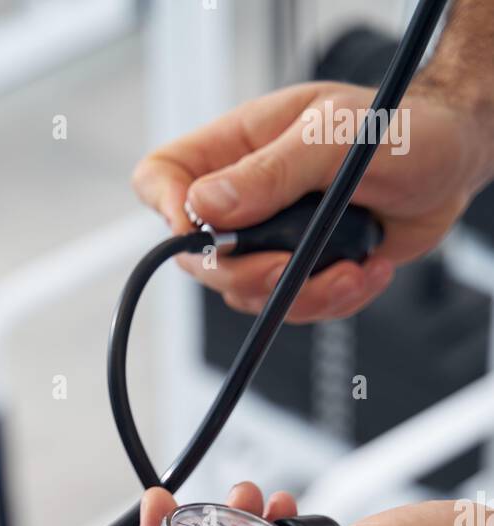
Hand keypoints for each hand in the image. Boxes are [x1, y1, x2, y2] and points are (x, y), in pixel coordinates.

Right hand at [133, 81, 489, 322]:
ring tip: (353, 267)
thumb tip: (204, 207)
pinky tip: (367, 271)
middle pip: (200, 256)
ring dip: (302, 293)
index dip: (166, 208)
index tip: (199, 229)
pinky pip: (293, 308)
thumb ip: (269, 171)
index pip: (162, 177)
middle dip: (248, 272)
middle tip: (291, 264)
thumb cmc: (399, 127)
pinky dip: (333, 300)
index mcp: (236, 148)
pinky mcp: (302, 270)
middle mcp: (245, 197)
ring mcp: (271, 238)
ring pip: (247, 293)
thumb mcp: (333, 137)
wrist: (453, 163)